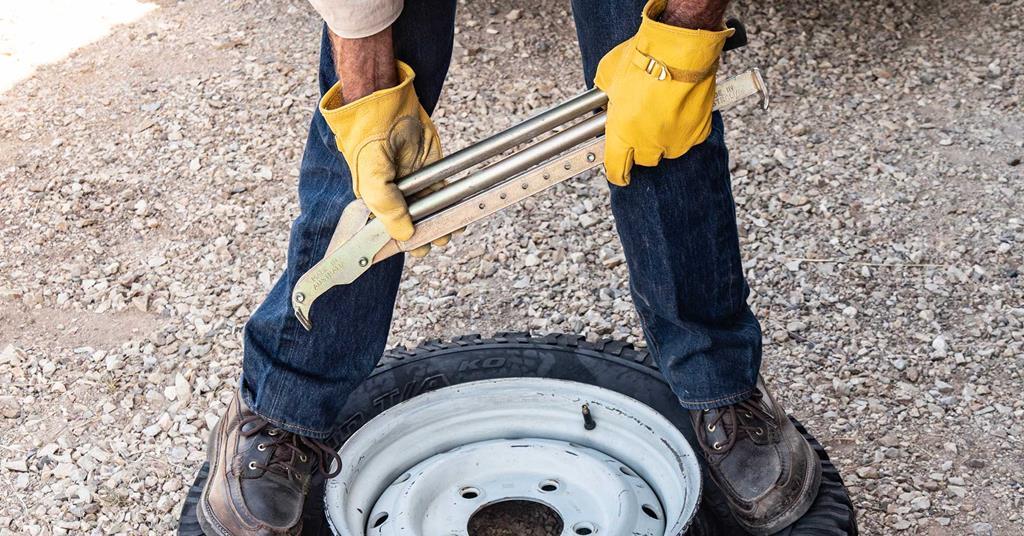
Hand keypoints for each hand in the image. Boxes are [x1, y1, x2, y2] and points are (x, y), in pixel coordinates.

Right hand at [320, 60, 449, 256]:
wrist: (385, 105)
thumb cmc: (369, 139)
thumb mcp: (372, 176)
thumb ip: (386, 206)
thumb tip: (405, 234)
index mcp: (376, 203)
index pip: (388, 233)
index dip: (403, 244)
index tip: (418, 251)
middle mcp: (395, 198)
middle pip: (413, 227)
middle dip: (426, 237)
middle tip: (437, 239)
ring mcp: (415, 187)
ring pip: (432, 215)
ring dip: (442, 225)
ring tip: (451, 232)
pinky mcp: (432, 174)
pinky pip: (444, 196)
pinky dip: (453, 207)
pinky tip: (461, 217)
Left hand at [594, 0, 733, 185]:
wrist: (680, 48)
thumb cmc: (642, 59)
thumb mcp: (608, 78)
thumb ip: (604, 97)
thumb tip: (603, 100)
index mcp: (622, 134)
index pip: (616, 170)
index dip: (616, 172)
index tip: (618, 171)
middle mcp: (649, 143)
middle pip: (643, 159)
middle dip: (639, 146)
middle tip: (640, 125)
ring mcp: (675, 140)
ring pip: (667, 151)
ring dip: (662, 139)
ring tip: (661, 114)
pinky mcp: (698, 132)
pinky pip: (688, 139)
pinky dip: (683, 130)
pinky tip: (679, 111)